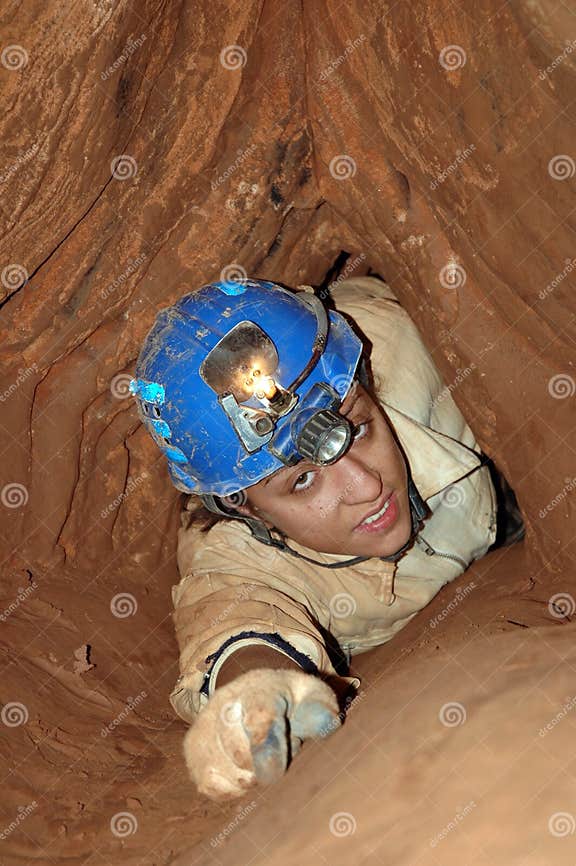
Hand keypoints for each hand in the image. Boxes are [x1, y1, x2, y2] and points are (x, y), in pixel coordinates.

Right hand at [182, 668, 340, 799]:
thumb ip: (321, 708)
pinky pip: (208, 782)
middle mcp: (224, 703)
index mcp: (259, 688)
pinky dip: (229, 788)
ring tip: (259, 761)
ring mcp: (205, 725)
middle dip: (262, 766)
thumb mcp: (310, 694)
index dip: (268, 746)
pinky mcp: (193, 748)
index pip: (259, 716)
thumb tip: (326, 725)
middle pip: (237, 748)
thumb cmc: (286, 698)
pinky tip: (242, 773)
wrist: (250, 691)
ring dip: (246, 777)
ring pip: (221, 768)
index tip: (277, 768)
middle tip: (277, 758)